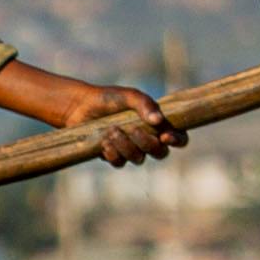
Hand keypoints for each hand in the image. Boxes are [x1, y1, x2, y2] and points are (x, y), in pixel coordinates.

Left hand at [0, 60, 181, 163]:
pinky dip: (113, 153)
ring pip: (139, 159)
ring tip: (111, 131)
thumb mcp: (129, 96)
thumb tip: (158, 120)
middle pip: (160, 153)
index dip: (178, 140)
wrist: (80, 107)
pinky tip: (104, 142)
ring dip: (126, 146)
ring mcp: (131, 149)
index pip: (179, 138)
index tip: (165, 136)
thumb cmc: (109, 98)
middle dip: (147, 144)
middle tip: (133, 130)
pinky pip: (120, 163)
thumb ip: (145, 104)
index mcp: (157, 124)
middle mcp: (147, 139)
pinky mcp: (113, 156)